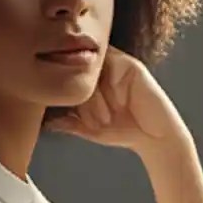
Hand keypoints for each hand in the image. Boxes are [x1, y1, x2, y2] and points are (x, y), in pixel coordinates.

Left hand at [47, 45, 188, 155]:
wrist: (156, 137)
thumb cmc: (125, 132)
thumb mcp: (92, 130)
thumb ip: (71, 123)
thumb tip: (47, 122)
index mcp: (89, 83)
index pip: (66, 77)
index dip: (68, 97)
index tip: (84, 123)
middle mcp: (100, 72)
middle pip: (76, 71)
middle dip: (83, 100)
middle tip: (96, 122)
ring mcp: (115, 66)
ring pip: (91, 69)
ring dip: (96, 96)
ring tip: (107, 118)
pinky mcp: (131, 66)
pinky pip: (111, 65)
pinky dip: (111, 87)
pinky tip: (120, 105)